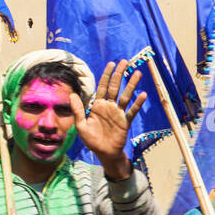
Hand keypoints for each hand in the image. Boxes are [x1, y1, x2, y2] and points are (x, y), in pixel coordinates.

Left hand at [69, 60, 147, 177]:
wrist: (104, 153)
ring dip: (131, 85)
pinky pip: (132, 111)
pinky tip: (143, 95)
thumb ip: (78, 110)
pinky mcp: (125, 122)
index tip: (111, 64)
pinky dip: (137, 103)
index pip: (102, 87)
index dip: (106, 75)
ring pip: (125, 96)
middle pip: (115, 87)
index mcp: (98, 105)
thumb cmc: (92, 140)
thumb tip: (72, 94)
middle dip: (119, 74)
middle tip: (125, 61)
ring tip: (137, 73)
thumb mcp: (81, 125)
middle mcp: (109, 106)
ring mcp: (118, 113)